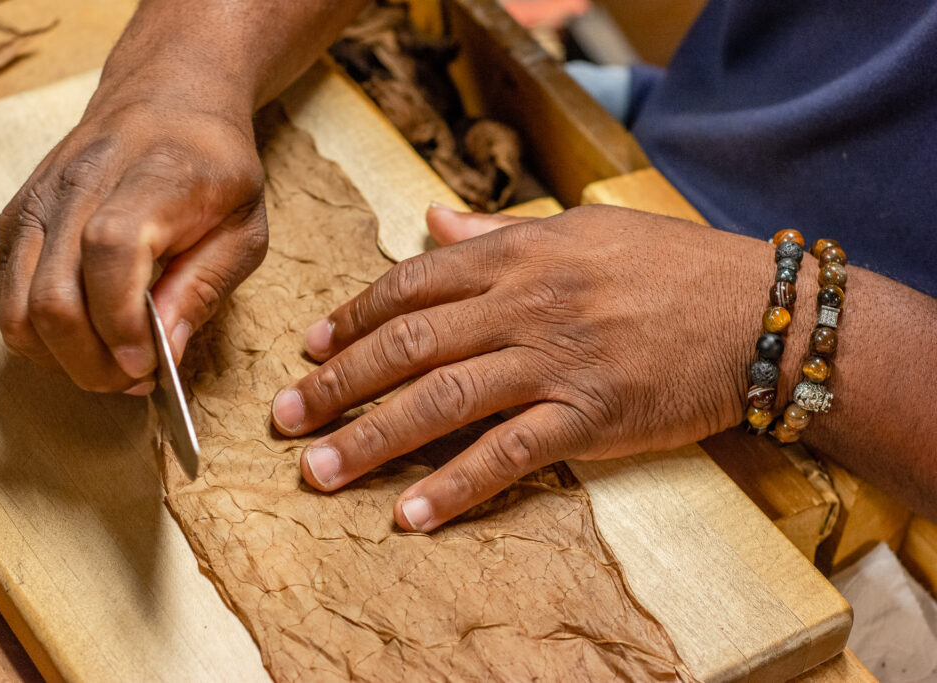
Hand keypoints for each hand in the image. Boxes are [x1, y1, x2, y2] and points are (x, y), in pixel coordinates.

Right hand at [0, 86, 267, 393]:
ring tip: (114, 369)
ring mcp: (39, 201)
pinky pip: (9, 299)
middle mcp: (81, 183)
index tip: (150, 364)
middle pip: (54, 296)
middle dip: (93, 362)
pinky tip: (87, 344)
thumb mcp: (245, 227)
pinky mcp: (17, 219)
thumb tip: (167, 350)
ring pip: (20, 308)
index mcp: (153, 176)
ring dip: (64, 360)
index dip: (122, 322)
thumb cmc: (216, 166)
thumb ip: (206, 287)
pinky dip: (42, 339)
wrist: (168, 99)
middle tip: (136, 381)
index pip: (110, 250)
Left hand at [272, 204, 776, 531]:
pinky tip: (411, 514)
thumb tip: (433, 220)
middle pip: (408, 345)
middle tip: (285, 417)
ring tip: (319, 470)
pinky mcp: (589, 417)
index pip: (411, 285)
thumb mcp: (580, 228)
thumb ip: (498, 231)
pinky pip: (508, 455)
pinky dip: (456, 486)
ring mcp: (554, 362)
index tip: (310, 347)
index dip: (351, 318)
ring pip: (441, 401)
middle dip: (337, 383)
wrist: (760, 313)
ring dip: (371, 439)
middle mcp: (525, 305)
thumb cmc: (669, 264)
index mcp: (519, 255)